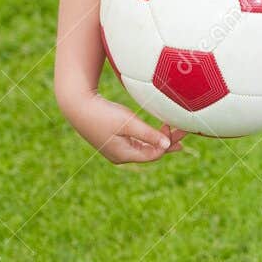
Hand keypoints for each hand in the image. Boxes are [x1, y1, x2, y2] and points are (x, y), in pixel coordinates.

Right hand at [63, 92, 187, 163]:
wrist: (76, 105)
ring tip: (175, 132)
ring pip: (144, 147)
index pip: (154, 154)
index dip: (167, 143)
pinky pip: (136, 141)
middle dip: (168, 142)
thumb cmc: (102, 113)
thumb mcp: (127, 123)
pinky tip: (156, 130)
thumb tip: (168, 145)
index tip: (175, 126)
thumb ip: (148, 134)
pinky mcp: (113, 139)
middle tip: (185, 132)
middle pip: (150, 152)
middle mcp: (120, 156)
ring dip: (159, 138)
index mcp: (124, 155)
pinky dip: (148, 136)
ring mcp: (116, 149)